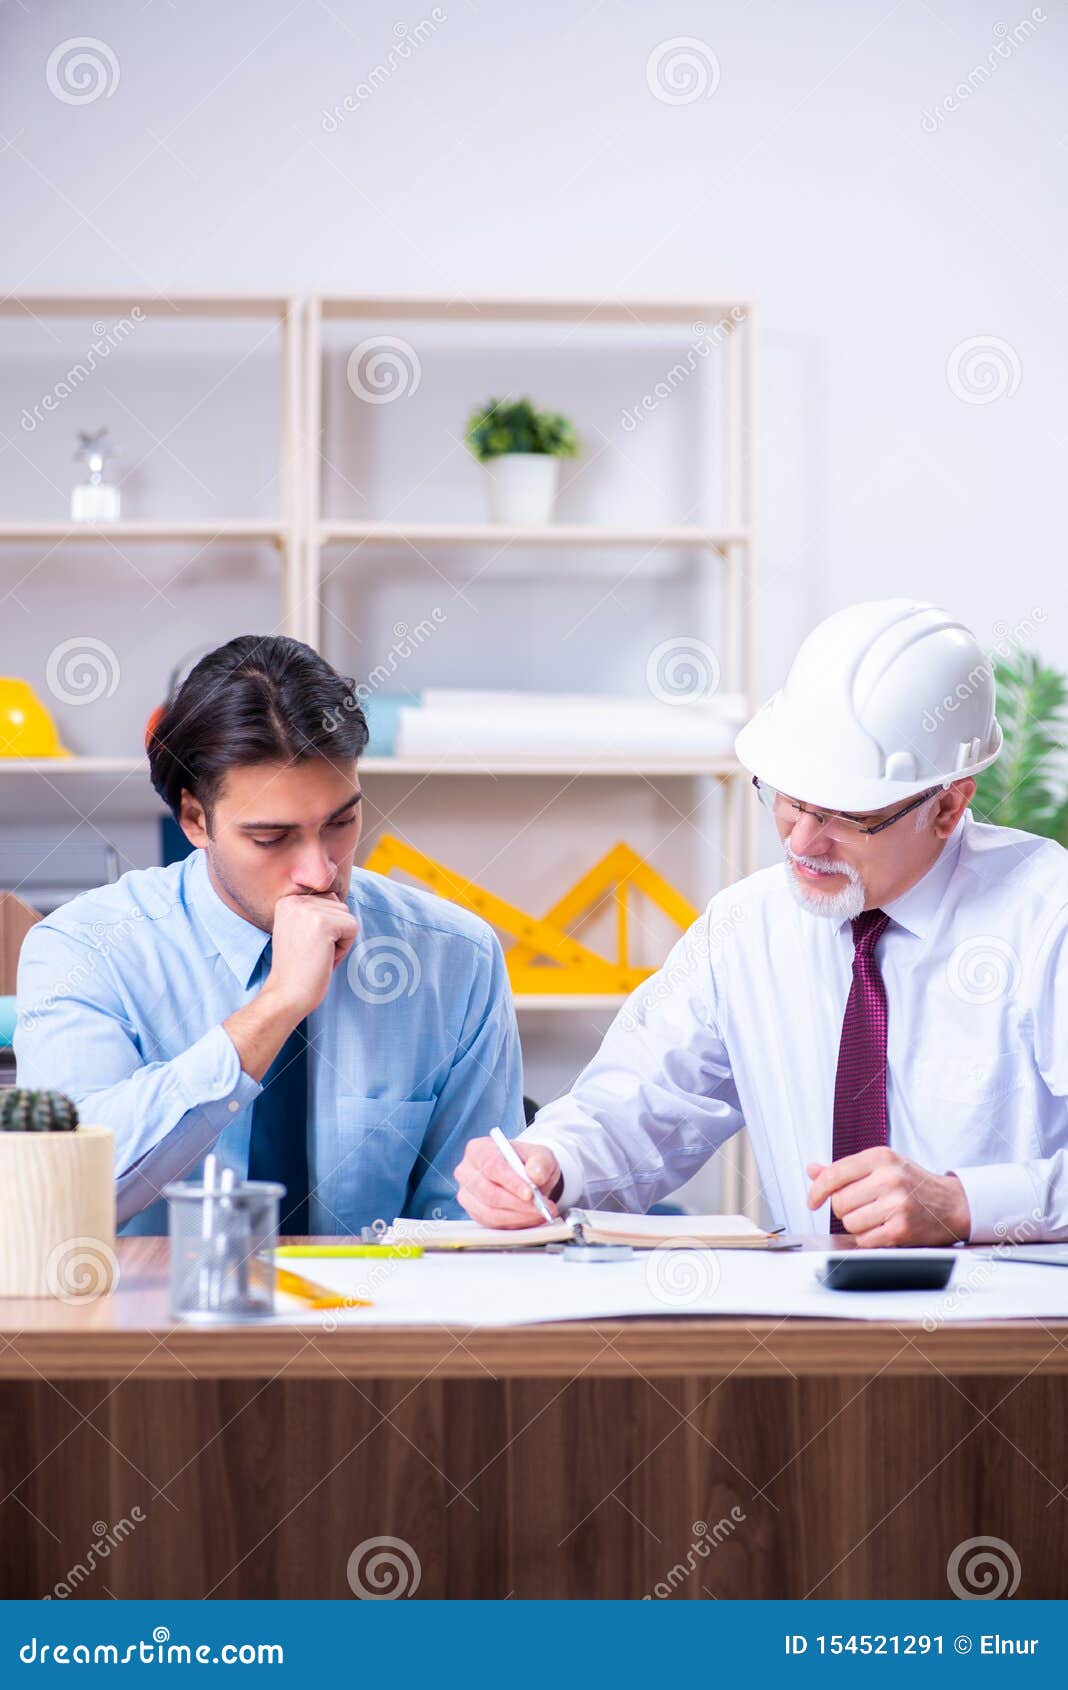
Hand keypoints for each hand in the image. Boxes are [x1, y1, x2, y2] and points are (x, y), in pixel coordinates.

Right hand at [262, 891, 358, 1019]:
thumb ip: (315, 911)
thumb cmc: (298, 968)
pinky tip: (324, 958)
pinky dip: (344, 948)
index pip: (328, 900)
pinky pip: (353, 929)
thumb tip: (340, 900)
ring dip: (339, 940)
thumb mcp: (300, 930)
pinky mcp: (323, 924)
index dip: (326, 927)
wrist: (287, 993)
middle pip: (340, 906)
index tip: (306, 945)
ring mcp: (308, 910)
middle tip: (313, 952)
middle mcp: (295, 900)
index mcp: (288, 900)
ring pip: (348, 917)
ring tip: (318, 955)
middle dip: (335, 933)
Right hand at [454, 1137, 561, 1227]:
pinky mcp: (474, 1213)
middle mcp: (466, 1172)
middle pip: (488, 1192)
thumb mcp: (541, 1155)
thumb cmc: (529, 1162)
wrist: (526, 1175)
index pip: (491, 1166)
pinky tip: (530, 1218)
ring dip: (518, 1216)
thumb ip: (540, 1162)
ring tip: (540, 1213)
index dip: (511, 1182)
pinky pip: (492, 1224)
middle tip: (540, 1207)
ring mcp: (467, 1195)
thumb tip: (535, 1175)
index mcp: (478, 1149)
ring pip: (490, 1212)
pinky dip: (514, 1223)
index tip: (530, 1193)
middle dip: (517, 1203)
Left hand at [806, 1147, 970, 1246]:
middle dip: (844, 1209)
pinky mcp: (901, 1229)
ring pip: (849, 1223)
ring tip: (876, 1217)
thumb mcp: (881, 1166)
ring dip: (857, 1225)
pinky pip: (864, 1240)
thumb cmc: (912, 1184)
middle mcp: (889, 1178)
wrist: (952, 1204)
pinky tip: (883, 1229)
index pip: (834, 1174)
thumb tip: (812, 1170)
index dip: (817, 1191)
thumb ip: (845, 1170)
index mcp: (880, 1157)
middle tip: (863, 1206)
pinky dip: (869, 1238)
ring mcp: (897, 1204)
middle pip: (839, 1203)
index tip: (813, 1201)